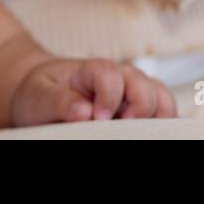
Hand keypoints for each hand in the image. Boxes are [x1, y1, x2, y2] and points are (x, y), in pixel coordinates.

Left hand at [10, 58, 176, 125]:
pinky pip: (163, 111)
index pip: (111, 76)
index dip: (109, 98)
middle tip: (122, 128)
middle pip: (145, 85)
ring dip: (156, 116)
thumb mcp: (40, 95)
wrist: (45, 93)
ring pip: (161, 98)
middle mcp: (119, 76)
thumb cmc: (42, 92)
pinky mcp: (140, 106)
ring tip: (138, 133)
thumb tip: (84, 112)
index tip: (97, 118)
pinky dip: (161, 122)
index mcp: (93, 69)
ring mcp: (133, 90)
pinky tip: (146, 134)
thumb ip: (60, 101)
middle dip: (140, 108)